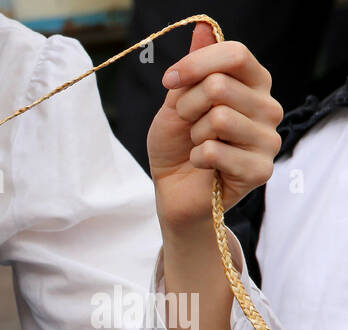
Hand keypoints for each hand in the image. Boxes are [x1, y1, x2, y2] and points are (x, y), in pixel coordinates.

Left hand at [147, 24, 282, 232]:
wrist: (174, 190)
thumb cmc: (178, 145)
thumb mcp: (177, 102)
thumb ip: (193, 69)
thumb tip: (203, 29)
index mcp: (254, 84)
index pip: (235, 54)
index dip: (195, 64)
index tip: (170, 80)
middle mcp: (268, 107)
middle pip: (219, 85)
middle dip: (187, 107)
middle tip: (188, 125)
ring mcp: (268, 139)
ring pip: (218, 118)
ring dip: (194, 135)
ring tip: (198, 145)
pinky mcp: (261, 169)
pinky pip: (215, 151)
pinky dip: (197, 158)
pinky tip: (204, 165)